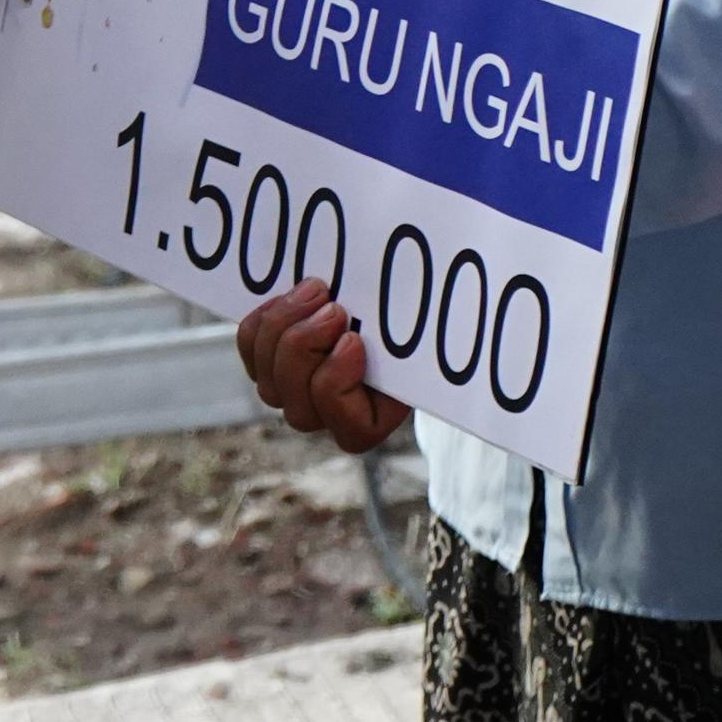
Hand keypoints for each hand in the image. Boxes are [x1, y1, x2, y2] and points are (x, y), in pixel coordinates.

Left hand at [237, 279, 410, 451]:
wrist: (380, 300)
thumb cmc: (409, 319)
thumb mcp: (419, 331)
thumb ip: (424, 336)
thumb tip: (471, 317)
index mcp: (371, 421)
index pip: (351, 431)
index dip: (340, 385)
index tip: (354, 339)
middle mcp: (328, 417)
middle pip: (300, 407)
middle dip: (307, 348)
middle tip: (333, 306)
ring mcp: (294, 394)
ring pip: (269, 381)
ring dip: (286, 328)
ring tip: (314, 291)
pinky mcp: (269, 363)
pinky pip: (250, 351)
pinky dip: (262, 322)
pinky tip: (288, 296)